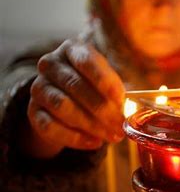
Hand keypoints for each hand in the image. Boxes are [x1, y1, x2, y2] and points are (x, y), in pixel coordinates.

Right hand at [26, 39, 124, 156]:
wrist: (62, 96)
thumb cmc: (92, 83)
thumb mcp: (106, 79)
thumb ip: (117, 90)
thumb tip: (133, 107)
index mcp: (72, 49)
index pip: (86, 61)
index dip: (104, 80)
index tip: (120, 98)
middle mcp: (51, 64)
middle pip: (76, 86)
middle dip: (102, 108)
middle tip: (120, 124)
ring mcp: (39, 87)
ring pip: (63, 106)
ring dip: (91, 124)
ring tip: (112, 135)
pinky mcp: (33, 111)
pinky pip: (51, 127)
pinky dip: (75, 137)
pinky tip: (95, 142)